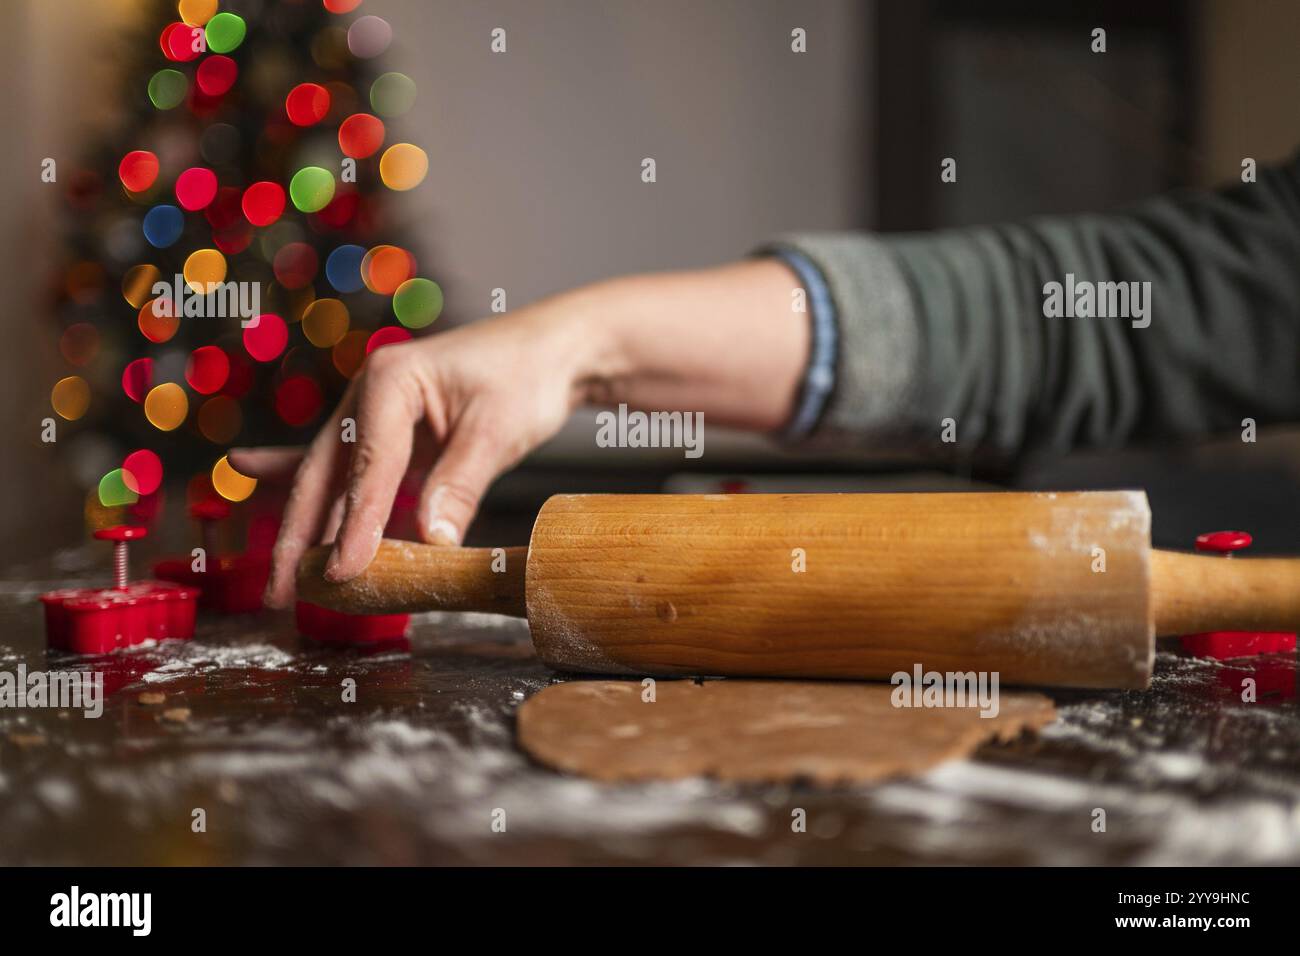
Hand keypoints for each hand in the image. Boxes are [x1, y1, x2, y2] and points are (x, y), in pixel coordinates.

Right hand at [232, 258, 808, 607]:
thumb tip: (429, 543)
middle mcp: (370, 392)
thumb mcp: (498, 430)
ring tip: (284, 579)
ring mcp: (373, 410)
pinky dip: (314, 484)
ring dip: (309, 527)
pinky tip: (253, 471)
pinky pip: (346, 466)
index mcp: (392, 380)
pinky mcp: (389, 431)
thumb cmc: (528, 376)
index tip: (344, 571)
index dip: (355, 523)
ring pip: (331, 477)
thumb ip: (460, 485)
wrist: (551, 350)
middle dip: (302, 535)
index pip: (370, 465)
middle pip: (326, 471)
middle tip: (281, 591)